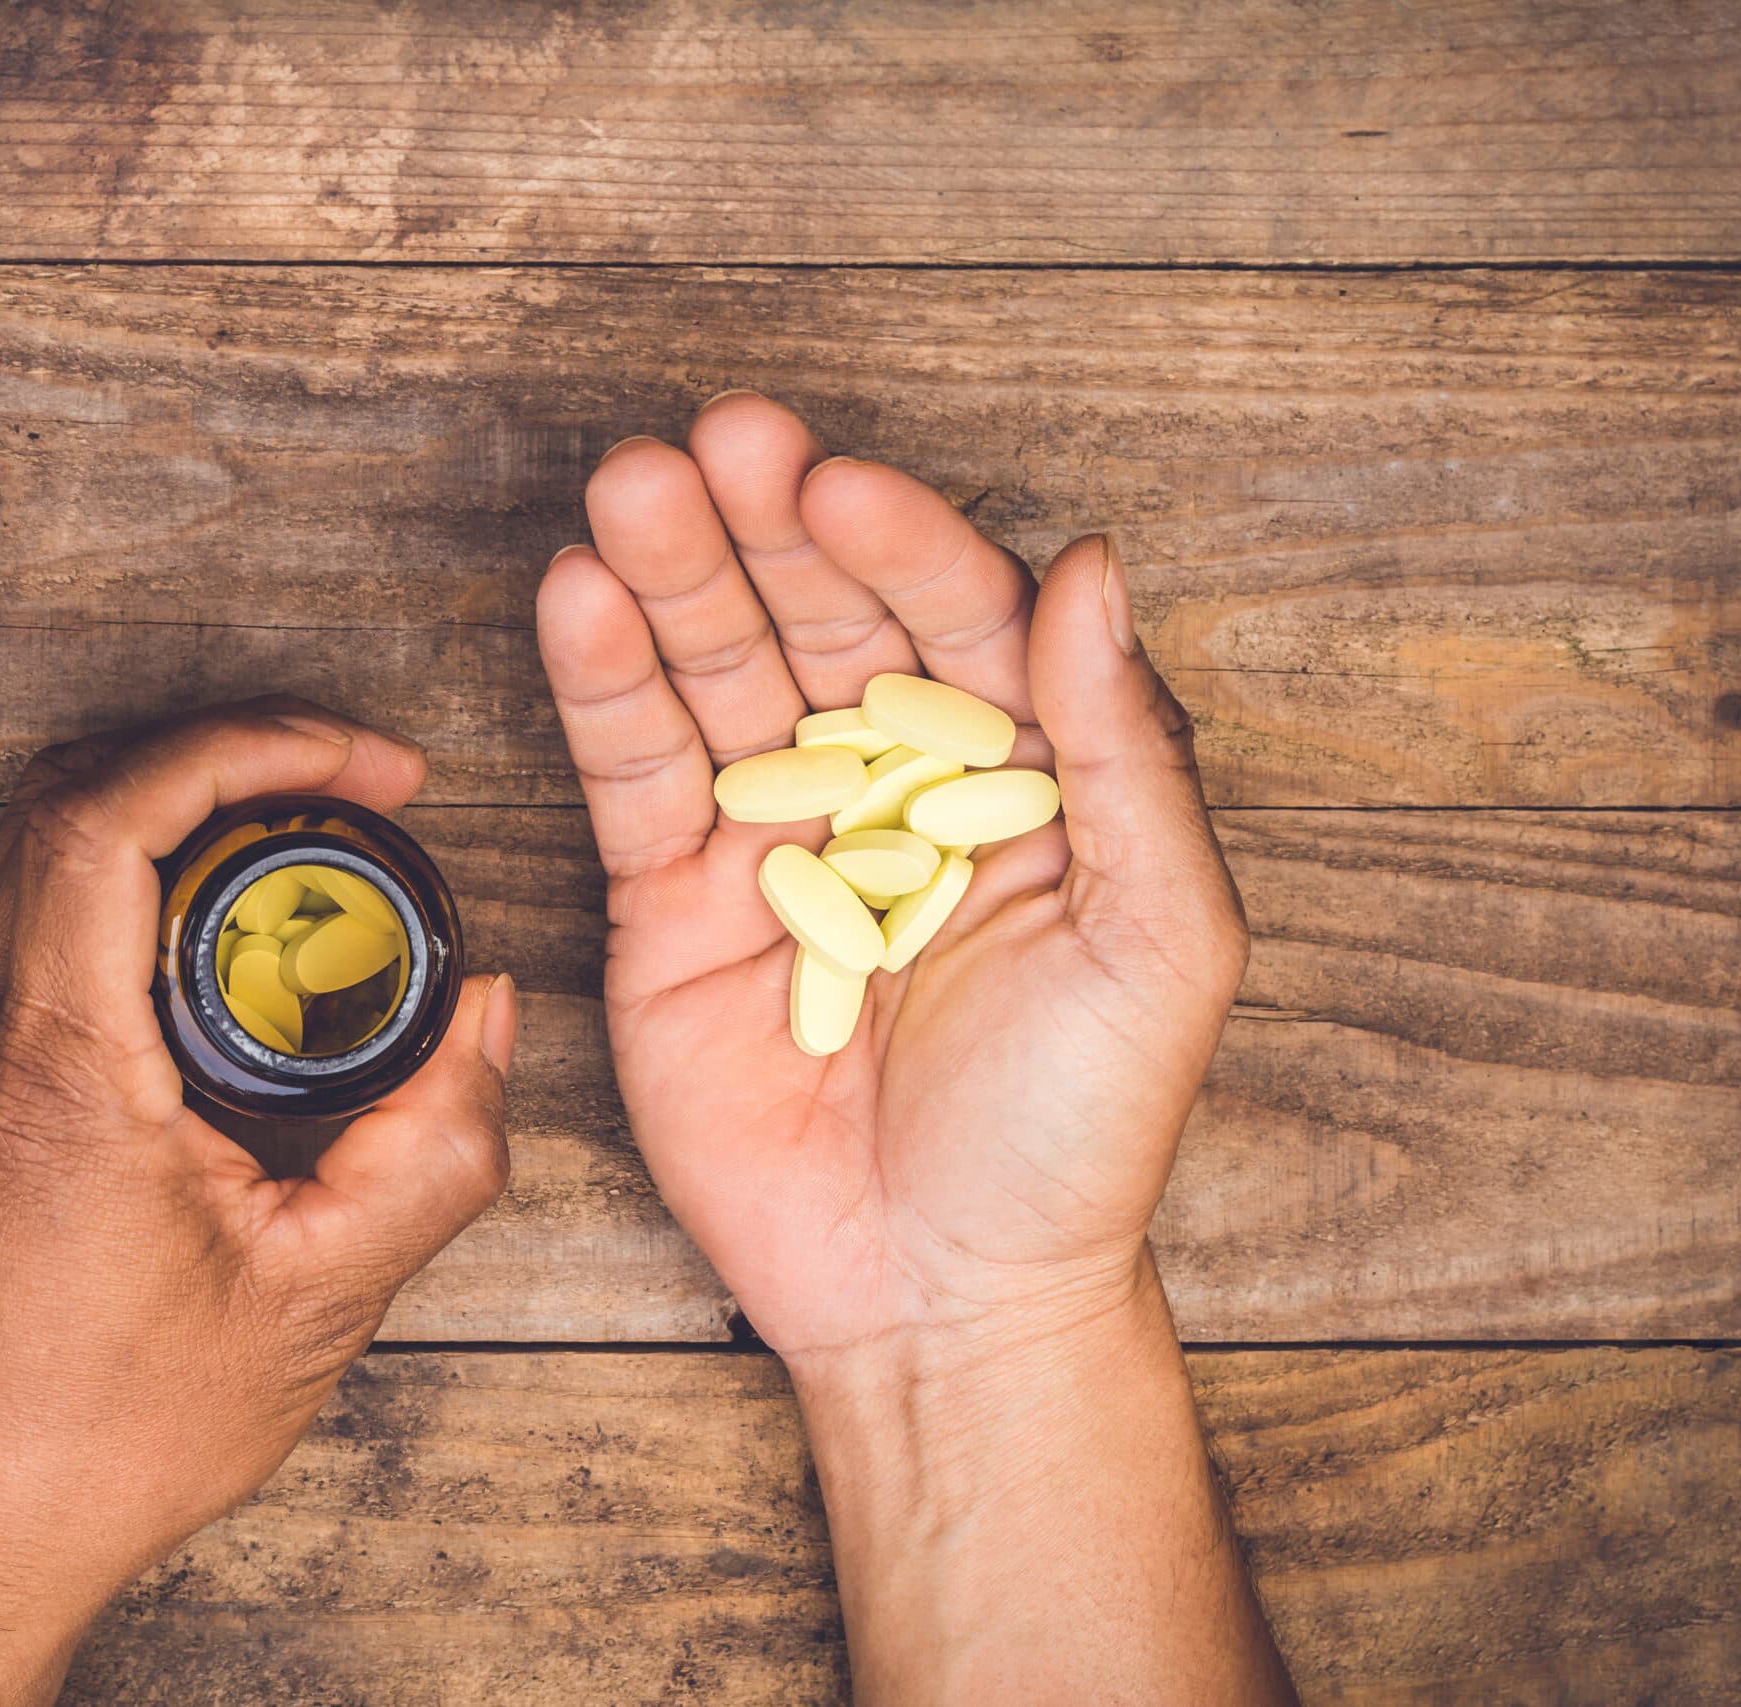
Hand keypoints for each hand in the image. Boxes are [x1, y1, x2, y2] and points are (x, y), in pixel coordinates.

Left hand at [0, 699, 517, 1706]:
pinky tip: (200, 953)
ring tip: (290, 859)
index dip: (246, 746)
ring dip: (160, 819)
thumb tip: (485, 1018)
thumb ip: (432, 1148)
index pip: (109, 816)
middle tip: (347, 791)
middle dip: (220, 760)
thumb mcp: (316, 1302)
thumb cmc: (102, 1443)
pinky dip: (107, 889)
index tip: (362, 764)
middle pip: (64, 798)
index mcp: (50, 1075)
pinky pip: (6, 929)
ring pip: (25, 855)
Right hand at [536, 397, 1246, 1361]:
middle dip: (768, 529)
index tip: (840, 483)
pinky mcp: (669, 906)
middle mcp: (889, 786)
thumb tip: (1096, 567)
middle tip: (716, 439)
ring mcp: (772, 840)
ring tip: (630, 485)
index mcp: (1017, 779)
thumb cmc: (1075, 1136)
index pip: (954, 621)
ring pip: (717, 676)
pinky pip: (635, 776)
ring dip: (672, 577)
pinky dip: (604, 688)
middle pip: (821, 622)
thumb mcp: (1159, 943)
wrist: (941, 1296)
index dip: (899, 545)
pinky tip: (581, 600)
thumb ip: (1128, 753)